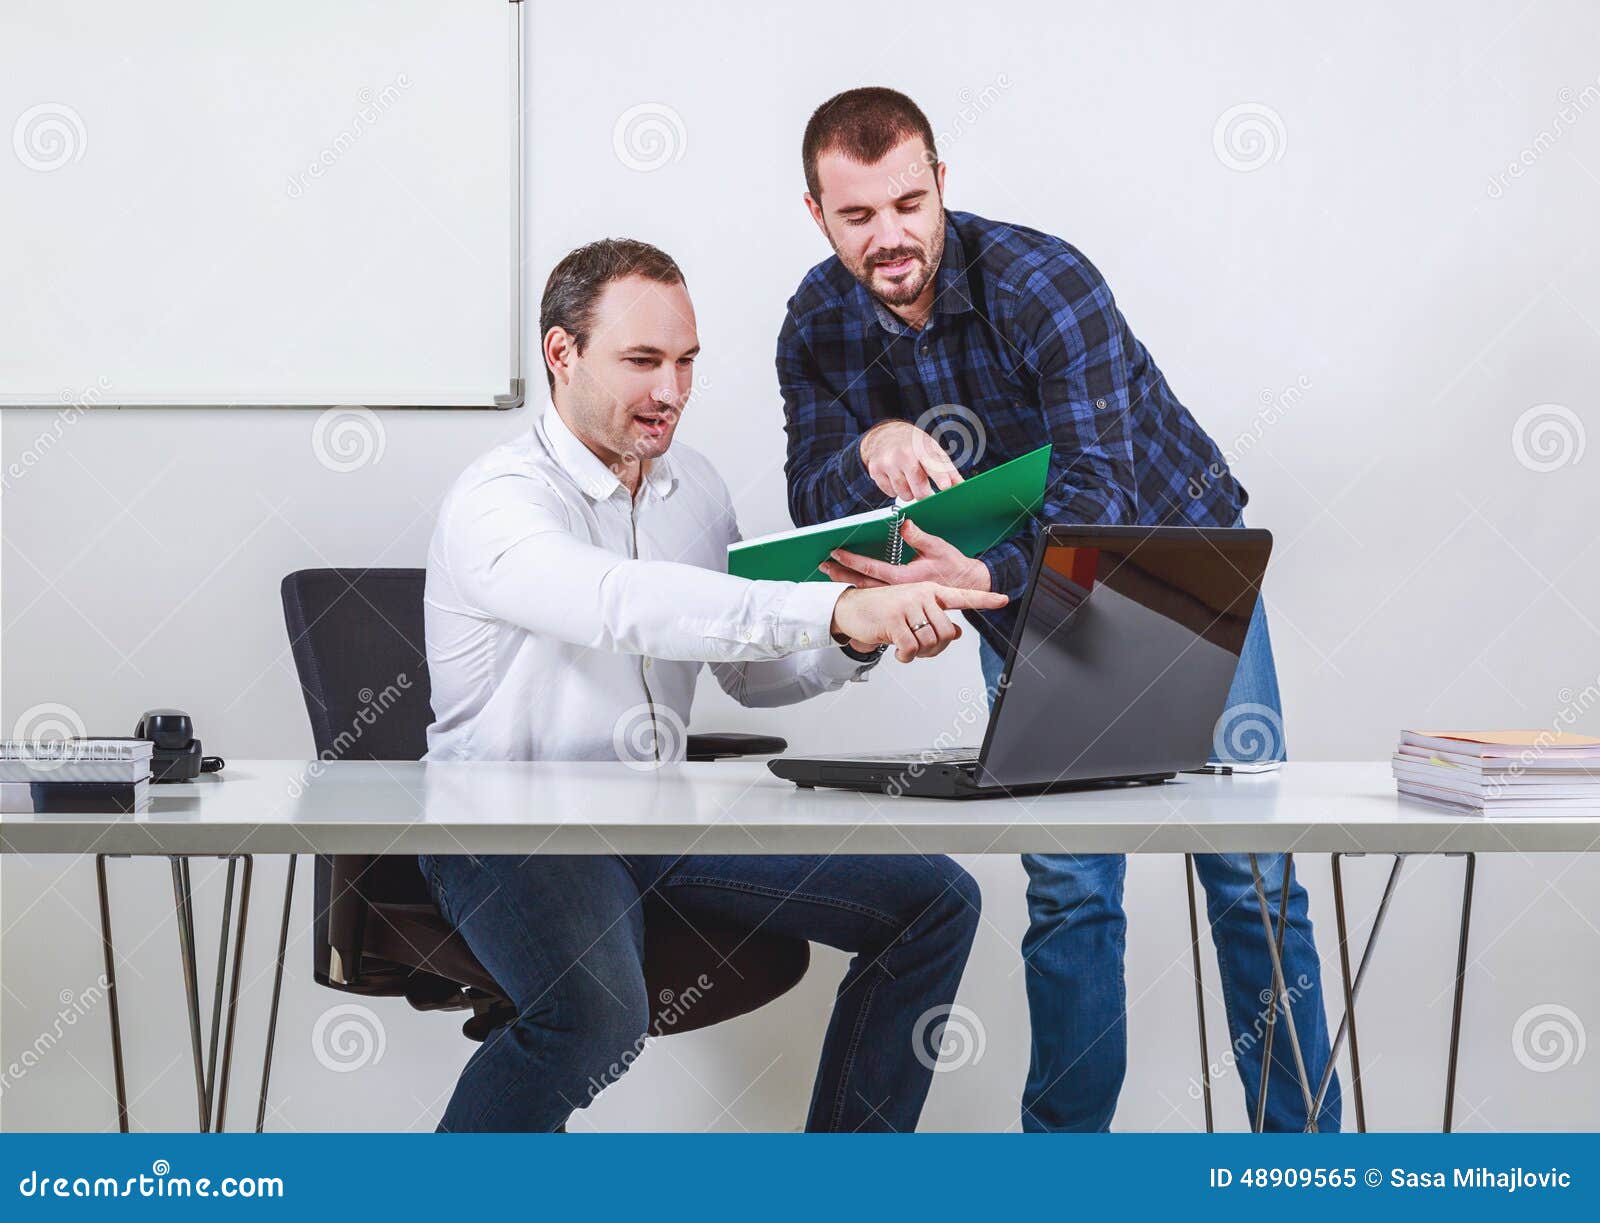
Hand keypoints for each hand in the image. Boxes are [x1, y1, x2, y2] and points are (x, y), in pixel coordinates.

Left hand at [821, 518, 991, 592]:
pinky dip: (860, 585)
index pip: (871, 568)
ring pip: (867, 589)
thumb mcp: (938, 547)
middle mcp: (898, 590)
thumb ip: (918, 536)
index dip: (851, 560)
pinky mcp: (900, 596)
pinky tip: (849, 580)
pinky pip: (876, 592)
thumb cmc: (953, 566)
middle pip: (862, 583)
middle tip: (822, 565)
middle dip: (841, 574)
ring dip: (847, 580)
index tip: (835, 551)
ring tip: (830, 572)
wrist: (967, 586)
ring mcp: (898, 595)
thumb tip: (903, 523)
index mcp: (905, 578)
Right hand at [829, 582, 1007, 662]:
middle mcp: (921, 595)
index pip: (962, 596)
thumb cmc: (883, 610)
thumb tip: (958, 633)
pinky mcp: (893, 620)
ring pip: (930, 642)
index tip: (1003, 599)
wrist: (851, 608)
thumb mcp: (913, 611)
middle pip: (947, 632)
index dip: (983, 600)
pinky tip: (899, 653)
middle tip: (923, 650)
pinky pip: (911, 648)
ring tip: (908, 649)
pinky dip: (906, 657)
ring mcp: (907, 606)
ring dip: (920, 654)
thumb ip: (936, 620)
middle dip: (937, 649)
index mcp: (929, 591)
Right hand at [858, 420, 963, 500]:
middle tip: (927, 492)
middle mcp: (904, 455)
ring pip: (904, 495)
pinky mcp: (875, 470)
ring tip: (908, 478)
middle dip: (925, 495)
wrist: (886, 435)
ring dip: (909, 492)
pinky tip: (896, 476)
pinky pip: (890, 493)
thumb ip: (948, 470)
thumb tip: (963, 487)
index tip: (946, 486)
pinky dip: (895, 489)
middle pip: (918, 489)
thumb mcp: (933, 451)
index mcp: (922, 448)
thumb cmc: (915, 445)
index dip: (940, 476)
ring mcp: (887, 463)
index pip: (932, 464)